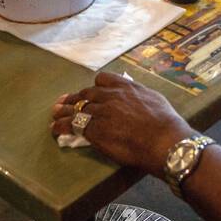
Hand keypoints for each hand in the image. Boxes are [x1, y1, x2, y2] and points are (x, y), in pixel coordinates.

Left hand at [50, 72, 193, 176]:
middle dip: (74, 98)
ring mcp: (101, 112)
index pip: (103, 80)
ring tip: (55, 114)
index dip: (95, 87)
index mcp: (126, 87)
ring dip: (63, 111)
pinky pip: (73, 125)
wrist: (163, 140)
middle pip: (86, 94)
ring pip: (76, 108)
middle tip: (64, 102)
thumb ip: (140, 96)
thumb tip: (136, 99)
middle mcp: (111, 96)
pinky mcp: (95, 130)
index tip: (91, 92)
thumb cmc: (165, 122)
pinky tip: (55, 129)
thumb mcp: (154, 99)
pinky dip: (61, 126)